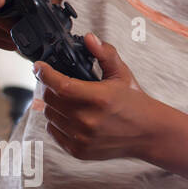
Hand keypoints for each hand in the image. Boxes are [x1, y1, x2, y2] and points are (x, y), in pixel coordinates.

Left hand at [34, 33, 168, 161]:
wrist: (148, 134)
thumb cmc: (135, 102)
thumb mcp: (122, 75)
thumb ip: (105, 54)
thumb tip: (89, 38)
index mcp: (100, 98)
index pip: (60, 85)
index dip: (45, 74)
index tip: (39, 66)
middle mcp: (88, 120)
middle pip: (51, 99)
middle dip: (50, 87)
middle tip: (57, 81)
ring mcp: (82, 137)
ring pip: (50, 115)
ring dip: (54, 105)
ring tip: (68, 99)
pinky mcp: (78, 150)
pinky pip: (53, 132)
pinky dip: (57, 121)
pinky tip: (71, 116)